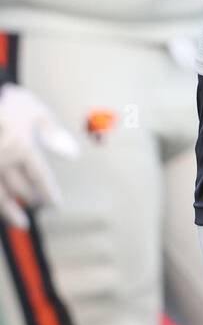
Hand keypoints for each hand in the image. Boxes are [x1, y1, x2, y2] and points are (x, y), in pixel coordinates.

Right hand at [0, 84, 79, 228]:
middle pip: (21, 188)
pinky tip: (1, 208)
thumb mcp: (35, 111)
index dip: (49, 193)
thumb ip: (53, 134)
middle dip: (32, 198)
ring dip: (11, 211)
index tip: (56, 205)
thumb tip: (74, 155)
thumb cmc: (8, 102)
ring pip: (0, 196)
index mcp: (23, 148)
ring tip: (20, 221)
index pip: (40, 178)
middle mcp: (4, 161)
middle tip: (38, 204)